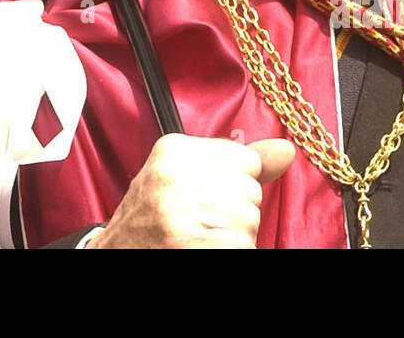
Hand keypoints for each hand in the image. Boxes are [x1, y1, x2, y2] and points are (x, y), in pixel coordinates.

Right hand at [88, 134, 295, 248]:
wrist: (117, 253)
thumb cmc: (153, 218)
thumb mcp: (184, 177)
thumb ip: (237, 163)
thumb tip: (286, 150)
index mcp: (173, 151)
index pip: (244, 159)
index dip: (232, 186)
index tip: (203, 198)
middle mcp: (175, 176)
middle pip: (250, 191)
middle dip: (235, 213)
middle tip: (198, 223)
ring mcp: (182, 212)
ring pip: (250, 220)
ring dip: (233, 237)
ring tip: (199, 238)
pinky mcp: (193, 244)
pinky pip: (243, 245)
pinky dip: (231, 251)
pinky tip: (204, 249)